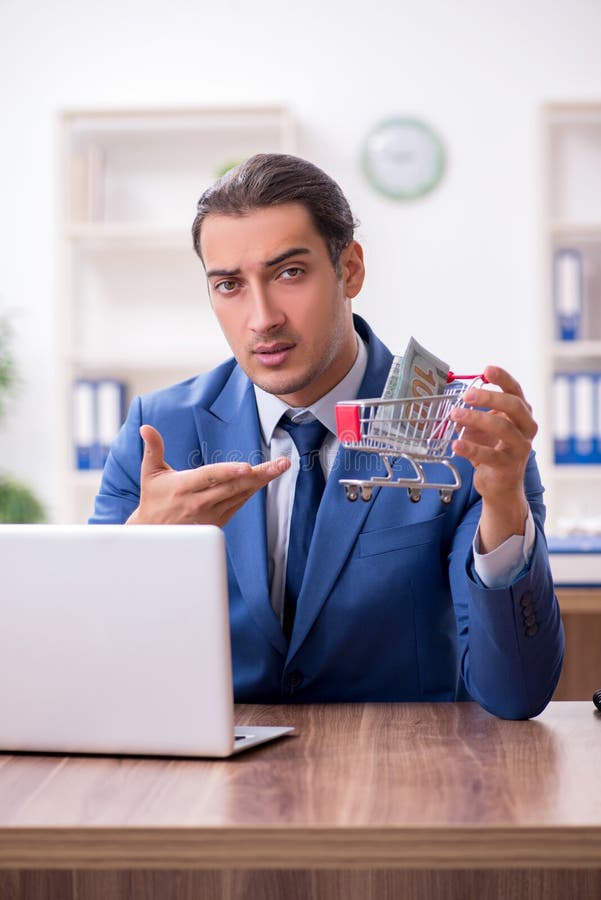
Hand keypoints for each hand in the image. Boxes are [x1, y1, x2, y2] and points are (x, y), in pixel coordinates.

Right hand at [126, 424, 289, 525]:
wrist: (155, 533)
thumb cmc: (153, 498)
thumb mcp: (150, 472)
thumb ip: (153, 448)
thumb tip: (146, 428)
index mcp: (184, 486)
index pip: (210, 477)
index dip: (229, 471)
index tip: (247, 467)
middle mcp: (200, 501)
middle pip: (233, 486)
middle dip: (260, 474)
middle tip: (280, 463)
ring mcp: (211, 513)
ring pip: (241, 494)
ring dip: (262, 481)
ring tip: (280, 467)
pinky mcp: (219, 520)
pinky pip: (240, 503)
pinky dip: (253, 490)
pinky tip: (266, 478)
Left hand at [450, 366, 536, 551]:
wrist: (501, 486)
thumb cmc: (493, 449)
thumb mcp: (486, 426)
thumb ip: (476, 410)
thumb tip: (452, 395)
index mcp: (521, 414)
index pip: (516, 391)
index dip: (503, 378)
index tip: (487, 369)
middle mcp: (526, 429)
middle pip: (513, 406)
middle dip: (489, 398)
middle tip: (466, 395)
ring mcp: (519, 448)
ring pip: (502, 428)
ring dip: (476, 419)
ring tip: (455, 415)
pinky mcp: (508, 467)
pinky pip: (489, 455)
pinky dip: (471, 448)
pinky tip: (456, 444)